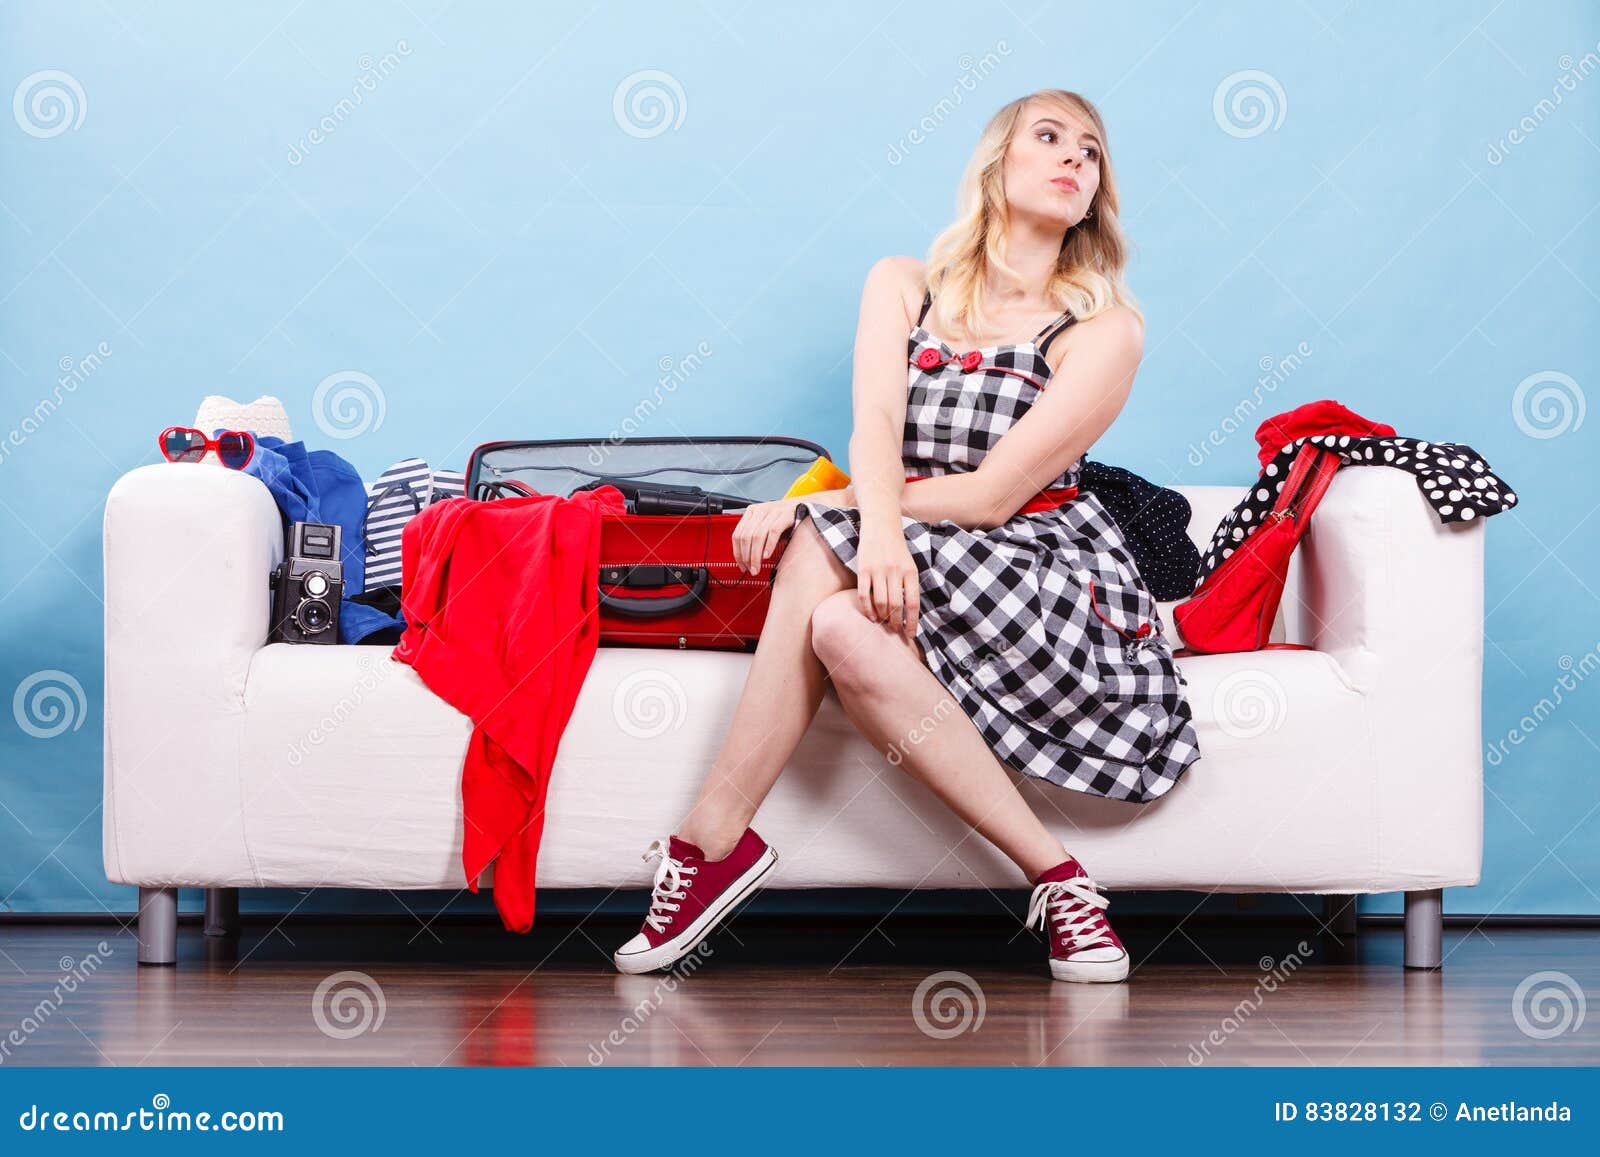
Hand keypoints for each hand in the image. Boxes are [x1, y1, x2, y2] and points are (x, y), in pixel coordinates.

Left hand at [731, 498, 800, 575]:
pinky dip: (769, 546)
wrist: (806, 507)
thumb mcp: (767, 526)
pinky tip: (767, 556)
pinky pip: (773, 532)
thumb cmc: (785, 520)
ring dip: (756, 556)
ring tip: (757, 567)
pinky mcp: (785, 514)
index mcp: (751, 512)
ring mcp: (772, 511)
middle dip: (746, 557)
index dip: (737, 553)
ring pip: (757, 536)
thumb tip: (748, 560)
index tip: (742, 566)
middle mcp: (760, 510)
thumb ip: (756, 539)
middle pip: (746, 537)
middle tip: (751, 570)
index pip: (737, 535)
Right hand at [855, 522, 919, 640]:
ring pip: (880, 602)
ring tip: (883, 623)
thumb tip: (909, 613)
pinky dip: (867, 609)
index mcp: (910, 572)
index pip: (912, 603)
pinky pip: (865, 594)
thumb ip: (909, 586)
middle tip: (895, 630)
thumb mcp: (909, 565)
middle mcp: (895, 571)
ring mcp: (878, 570)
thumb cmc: (897, 550)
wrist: (881, 526)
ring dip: (882, 617)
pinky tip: (871, 616)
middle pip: (896, 606)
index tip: (911, 635)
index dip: (912, 622)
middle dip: (896, 622)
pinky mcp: (863, 569)